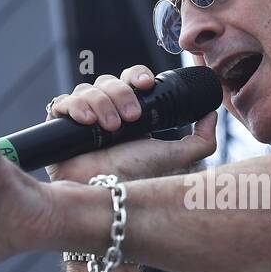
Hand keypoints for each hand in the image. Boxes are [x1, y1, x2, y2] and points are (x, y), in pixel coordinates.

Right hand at [45, 64, 217, 182]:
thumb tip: (213, 114)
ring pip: (87, 89)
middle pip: (108, 81)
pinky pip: (61, 102)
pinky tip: (86, 121)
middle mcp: (104, 111)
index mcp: (129, 112)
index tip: (147, 84)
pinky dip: (75, 106)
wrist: (106, 196)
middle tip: (130, 118)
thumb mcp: (177, 156)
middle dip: (121, 93)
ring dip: (101, 102)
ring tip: (110, 128)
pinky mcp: (57, 127)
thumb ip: (202, 139)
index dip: (137, 75)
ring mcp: (80, 117)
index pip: (130, 79)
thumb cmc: (138, 177)